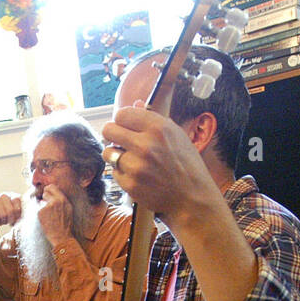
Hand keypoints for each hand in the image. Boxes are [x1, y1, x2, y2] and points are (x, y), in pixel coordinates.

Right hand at [0, 193, 22, 229]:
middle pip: (11, 211)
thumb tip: (21, 220)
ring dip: (5, 222)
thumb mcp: (14, 210)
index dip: (18, 214)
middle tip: (10, 222)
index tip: (17, 219)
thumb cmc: (5, 211)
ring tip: (5, 222)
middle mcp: (4, 196)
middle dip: (11, 219)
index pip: (18, 205)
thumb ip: (19, 213)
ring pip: (3, 215)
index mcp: (13, 195)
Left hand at [36, 184, 73, 246]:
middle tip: (47, 206)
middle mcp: (56, 201)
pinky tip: (46, 221)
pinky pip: (38, 210)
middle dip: (44, 197)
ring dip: (43, 207)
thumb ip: (62, 200)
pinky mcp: (41, 212)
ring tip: (49, 216)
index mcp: (63, 199)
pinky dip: (41, 215)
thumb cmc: (65, 225)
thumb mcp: (68, 210)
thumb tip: (54, 194)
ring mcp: (47, 206)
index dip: (48, 190)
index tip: (47, 194)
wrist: (62, 237)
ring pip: (41, 201)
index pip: (52, 187)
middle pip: (45, 192)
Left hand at [101, 104, 222, 229]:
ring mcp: (136, 166)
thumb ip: (153, 119)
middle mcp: (146, 145)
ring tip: (131, 159)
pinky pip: (115, 172)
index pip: (122, 114)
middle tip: (120, 142)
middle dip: (113, 135)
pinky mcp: (130, 184)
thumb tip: (135, 103)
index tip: (125, 126)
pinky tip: (138, 175)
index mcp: (158, 128)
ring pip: (108, 152)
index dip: (122, 120)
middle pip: (109, 130)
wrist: (191, 197)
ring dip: (116, 155)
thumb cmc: (186, 164)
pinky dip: (123, 173)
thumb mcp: (176, 135)